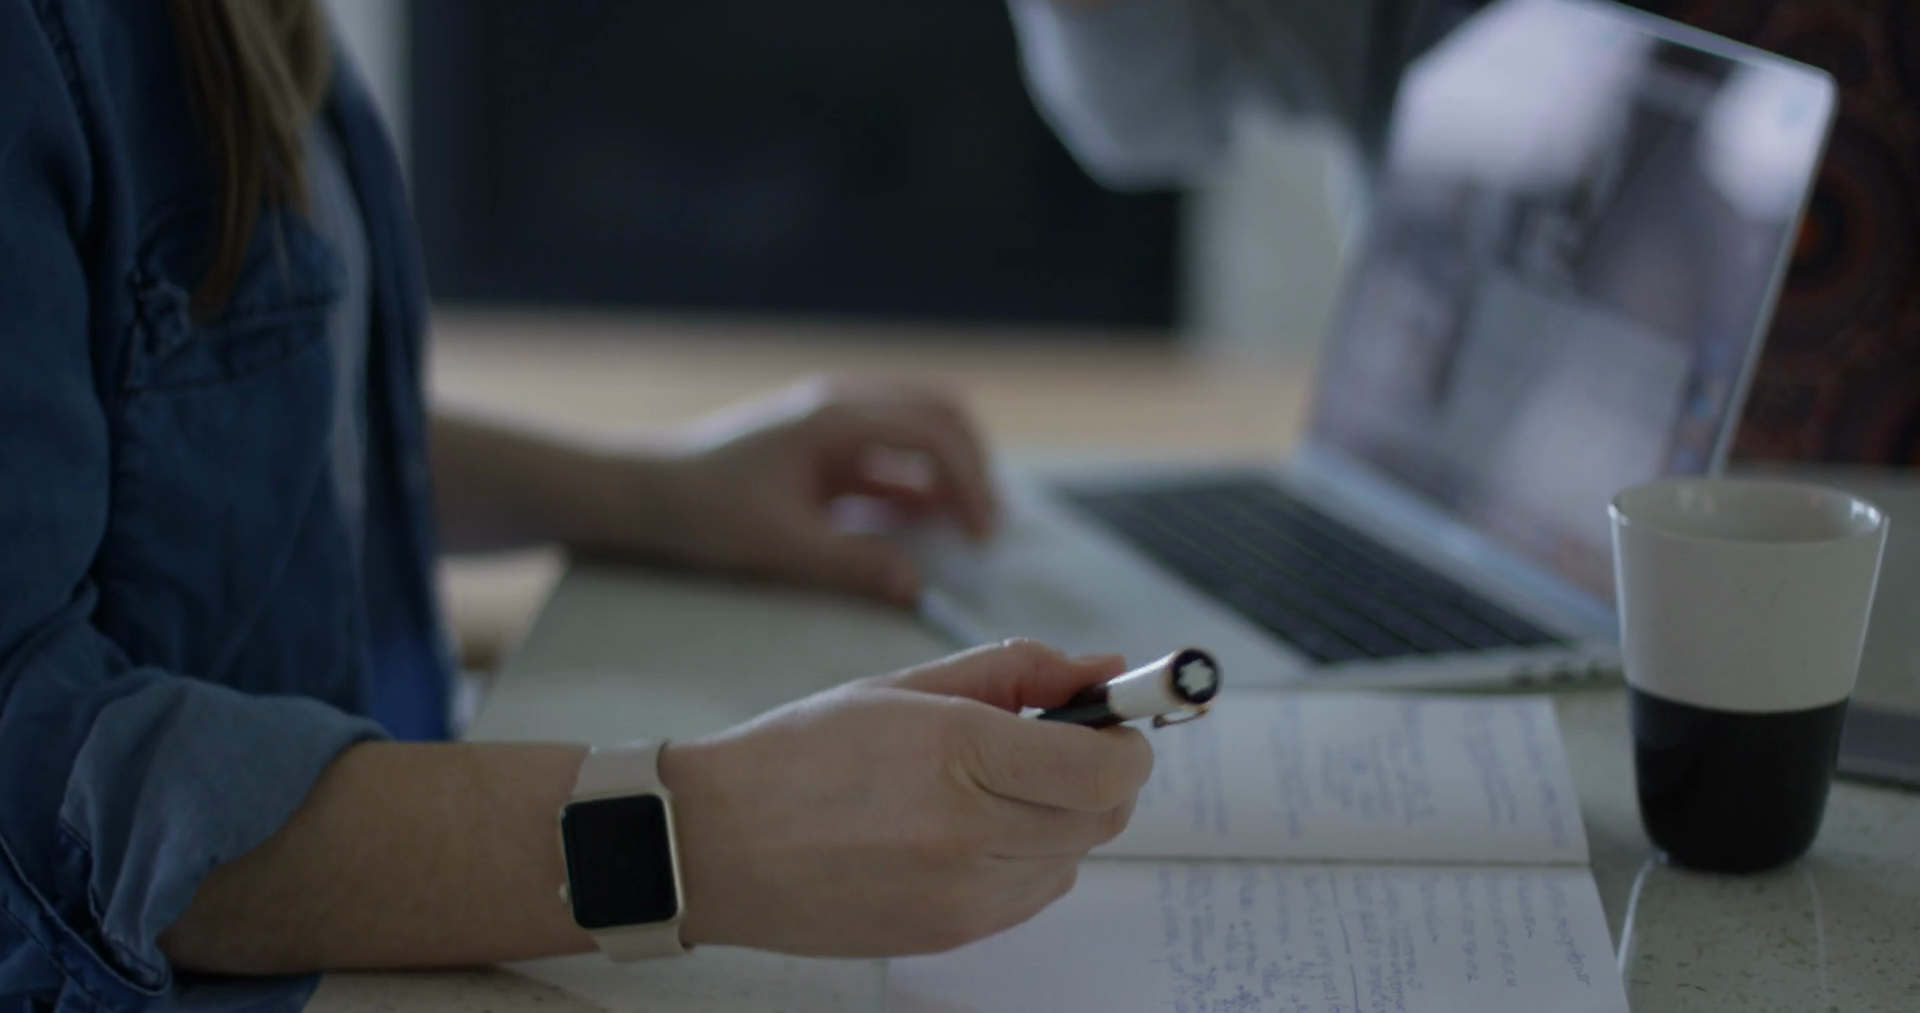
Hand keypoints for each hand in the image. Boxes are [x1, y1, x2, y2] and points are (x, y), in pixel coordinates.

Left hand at [653, 377, 999, 602]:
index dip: (968, 483)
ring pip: (919, 432)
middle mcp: (842, 407)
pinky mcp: (824, 449)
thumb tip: (915, 587)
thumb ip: (851, 566)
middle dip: (973, 467)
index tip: (980, 536)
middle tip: (984, 529)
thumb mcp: (778, 547)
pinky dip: (916, 486)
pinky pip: (888, 458)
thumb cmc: (702, 511)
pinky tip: (923, 528)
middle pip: (939, 414)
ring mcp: (834, 424)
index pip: (931, 433)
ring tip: (965, 532)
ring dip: (948, 475)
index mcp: (835, 418)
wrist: (642, 492)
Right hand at [659, 640, 1150, 956]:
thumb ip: (1015, 671)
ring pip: (1074, 858)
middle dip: (1100, 775)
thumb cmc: (800, 755)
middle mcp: (969, 832)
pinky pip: (1033, 894)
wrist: (717, 845)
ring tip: (993, 789)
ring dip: (1061, 819)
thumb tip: (1100, 667)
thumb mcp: (905, 685)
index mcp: (958, 752)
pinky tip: (971, 830)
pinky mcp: (950, 933)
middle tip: (1057, 746)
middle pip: (1104, 816)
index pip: (1107, 769)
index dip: (1128, 740)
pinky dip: (1027, 860)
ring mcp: (962, 894)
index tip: (1112, 721)